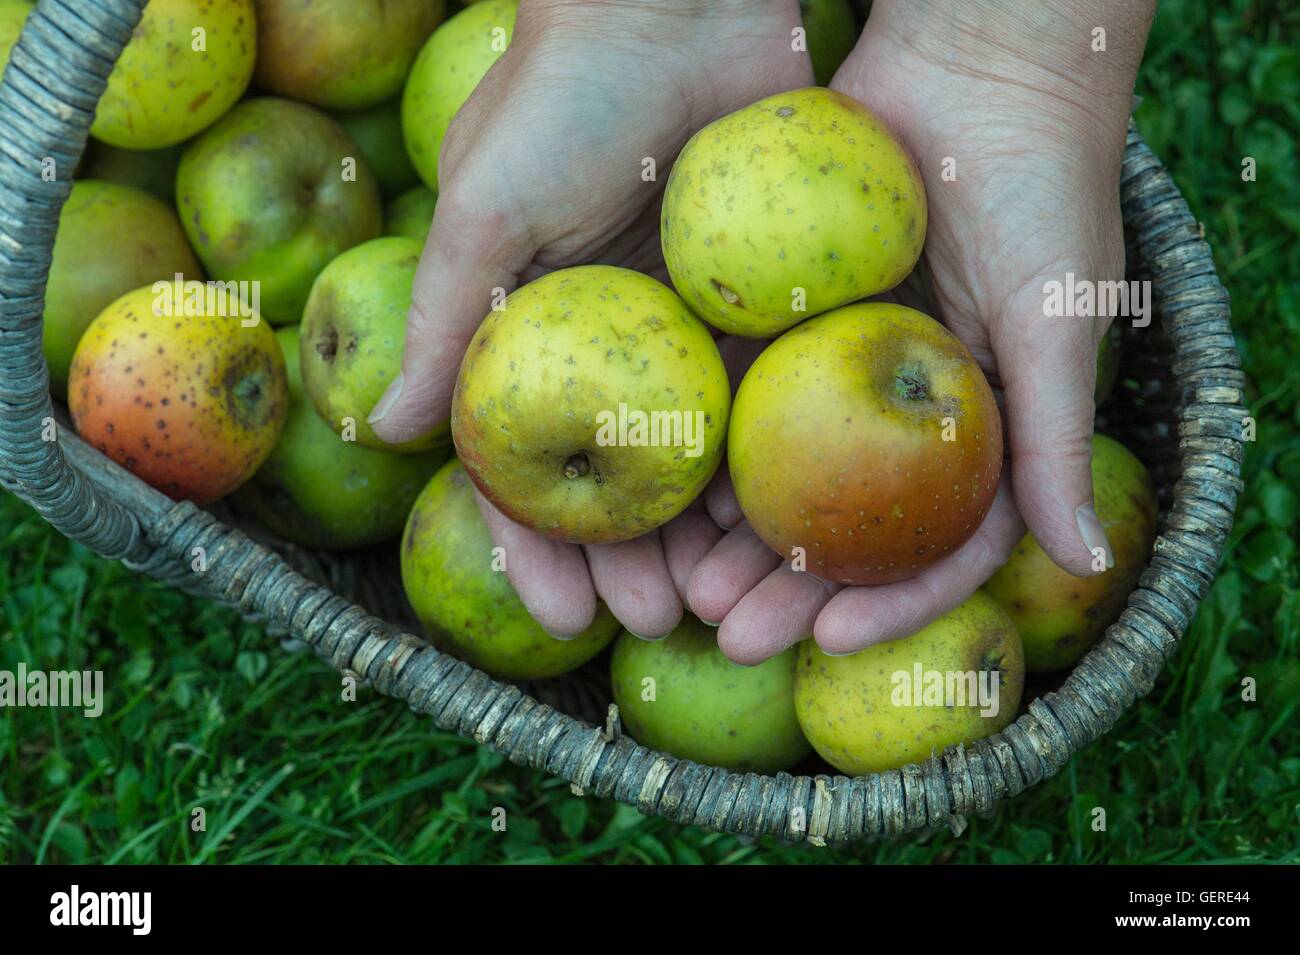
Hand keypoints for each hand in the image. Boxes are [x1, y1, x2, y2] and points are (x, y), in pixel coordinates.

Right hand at [368, 0, 810, 636]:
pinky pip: (758, 397)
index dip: (534, 546)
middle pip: (613, 478)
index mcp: (530, 328)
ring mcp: (684, 326)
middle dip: (626, 559)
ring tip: (719, 599)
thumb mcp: (486, 208)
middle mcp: (604, 340)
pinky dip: (763, 463)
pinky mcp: (756, 301)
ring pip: (690, 455)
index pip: (520, 461)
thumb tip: (379, 431)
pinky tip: (777, 527)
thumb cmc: (569, 89)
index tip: (560, 617)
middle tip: (651, 624)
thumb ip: (442, 319)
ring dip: (699, 533)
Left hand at [692, 0, 1155, 661]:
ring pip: (784, 473)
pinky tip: (669, 487)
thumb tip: (1087, 562)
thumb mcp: (1057, 318)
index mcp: (979, 428)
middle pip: (845, 527)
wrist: (975, 58)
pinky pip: (744, 392)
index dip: (892, 599)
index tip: (831, 638)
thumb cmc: (1040, 186)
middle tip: (729, 633)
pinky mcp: (789, 316)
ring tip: (684, 586)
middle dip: (790, 589)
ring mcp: (843, 367)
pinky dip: (713, 444)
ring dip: (736, 535)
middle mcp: (907, 411)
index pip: (940, 543)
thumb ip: (1056, 439)